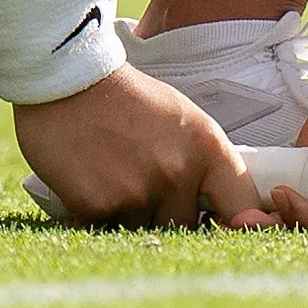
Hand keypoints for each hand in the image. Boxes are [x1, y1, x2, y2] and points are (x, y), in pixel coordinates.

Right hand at [14, 66, 268, 227]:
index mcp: (206, 146)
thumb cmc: (123, 97)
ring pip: (143, 230)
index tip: (223, 226)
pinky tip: (86, 182)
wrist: (64, 78)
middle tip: (140, 183)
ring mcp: (139, 191)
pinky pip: (105, 228)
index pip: (242, 205)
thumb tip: (217, 210)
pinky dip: (96, 214)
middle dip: (164, 213)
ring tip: (110, 177)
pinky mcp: (98, 204)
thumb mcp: (179, 118)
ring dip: (128, 216)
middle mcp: (178, 172)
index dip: (237, 223)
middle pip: (185, 225)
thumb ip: (200, 162)